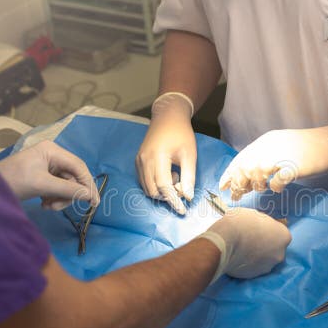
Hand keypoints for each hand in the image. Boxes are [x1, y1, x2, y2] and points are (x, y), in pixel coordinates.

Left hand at [0, 140, 98, 209]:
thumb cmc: (13, 181)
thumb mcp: (42, 185)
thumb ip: (68, 189)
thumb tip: (90, 196)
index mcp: (52, 150)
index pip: (78, 166)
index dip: (88, 184)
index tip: (94, 202)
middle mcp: (53, 155)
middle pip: (74, 177)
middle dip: (68, 193)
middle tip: (59, 207)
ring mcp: (48, 166)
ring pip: (67, 184)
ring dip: (60, 198)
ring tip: (48, 206)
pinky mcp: (43, 176)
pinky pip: (58, 188)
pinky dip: (54, 198)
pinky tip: (44, 204)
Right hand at [136, 93, 196, 214]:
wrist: (167, 117)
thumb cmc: (181, 134)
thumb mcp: (190, 155)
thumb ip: (189, 177)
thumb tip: (187, 197)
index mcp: (158, 157)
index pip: (163, 187)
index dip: (173, 200)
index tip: (182, 210)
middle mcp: (144, 160)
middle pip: (153, 190)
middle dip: (167, 196)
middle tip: (181, 187)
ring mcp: (138, 161)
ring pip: (147, 188)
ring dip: (161, 191)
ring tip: (176, 177)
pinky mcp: (137, 161)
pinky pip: (144, 181)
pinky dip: (155, 185)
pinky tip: (168, 174)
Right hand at [198, 208, 290, 280]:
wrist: (223, 242)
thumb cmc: (239, 223)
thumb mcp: (255, 214)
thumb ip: (264, 223)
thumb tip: (262, 226)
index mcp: (284, 236)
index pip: (280, 233)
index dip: (269, 230)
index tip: (259, 228)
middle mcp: (280, 254)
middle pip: (274, 249)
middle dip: (265, 245)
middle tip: (251, 239)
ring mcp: (267, 267)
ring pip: (264, 260)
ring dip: (256, 255)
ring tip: (242, 248)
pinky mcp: (254, 276)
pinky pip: (252, 268)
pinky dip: (247, 264)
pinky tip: (237, 256)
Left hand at [219, 113, 327, 199]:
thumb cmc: (304, 149)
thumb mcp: (279, 148)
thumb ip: (262, 159)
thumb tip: (246, 178)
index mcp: (265, 142)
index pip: (240, 158)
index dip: (229, 174)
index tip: (222, 187)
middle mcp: (270, 147)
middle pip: (246, 166)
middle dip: (239, 183)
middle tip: (238, 195)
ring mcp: (283, 156)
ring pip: (258, 172)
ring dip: (256, 184)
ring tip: (260, 190)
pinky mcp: (295, 166)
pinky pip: (278, 180)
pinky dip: (274, 186)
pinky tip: (278, 188)